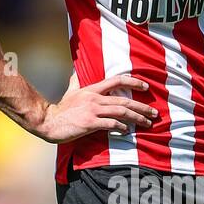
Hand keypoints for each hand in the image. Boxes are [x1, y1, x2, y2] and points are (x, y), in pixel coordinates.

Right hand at [35, 73, 156, 143]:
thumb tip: (74, 72)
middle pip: (124, 100)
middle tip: (154, 113)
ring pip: (121, 112)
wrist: (48, 121)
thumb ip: (75, 82)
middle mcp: (95, 98)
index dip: (133, 82)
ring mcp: (93, 110)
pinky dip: (121, 128)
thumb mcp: (70, 92)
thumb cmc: (61, 109)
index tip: (146, 87)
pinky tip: (128, 131)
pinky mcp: (90, 123)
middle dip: (142, 107)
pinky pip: (110, 124)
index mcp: (92, 89)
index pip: (117, 81)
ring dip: (137, 118)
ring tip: (147, 123)